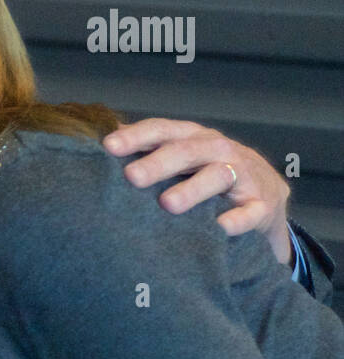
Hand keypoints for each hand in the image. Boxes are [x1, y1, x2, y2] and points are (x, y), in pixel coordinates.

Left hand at [103, 119, 292, 263]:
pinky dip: (236, 220)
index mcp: (192, 137)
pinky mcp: (262, 206)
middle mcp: (218, 150)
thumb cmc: (205, 175)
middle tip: (132, 177)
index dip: (136, 136)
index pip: (162, 130)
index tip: (108, 147)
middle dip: (159, 162)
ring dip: (193, 189)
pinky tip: (219, 228)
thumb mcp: (180, 159)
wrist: (265, 198)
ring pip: (218, 176)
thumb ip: (144, 151)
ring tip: (168, 205)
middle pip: (187, 151)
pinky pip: (250, 213)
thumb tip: (94, 145)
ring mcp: (244, 176)